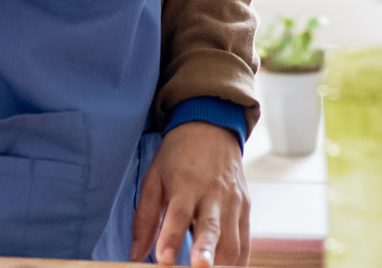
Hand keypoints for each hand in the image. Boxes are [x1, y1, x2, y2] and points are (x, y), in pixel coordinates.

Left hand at [132, 121, 249, 266]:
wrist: (212, 127)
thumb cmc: (179, 155)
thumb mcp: (154, 178)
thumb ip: (144, 218)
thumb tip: (135, 254)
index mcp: (186, 182)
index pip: (179, 213)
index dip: (171, 237)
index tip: (164, 259)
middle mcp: (213, 193)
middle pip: (211, 228)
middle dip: (206, 252)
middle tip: (199, 267)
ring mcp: (233, 201)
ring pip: (232, 240)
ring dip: (222, 263)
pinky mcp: (245, 208)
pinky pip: (246, 242)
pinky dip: (238, 262)